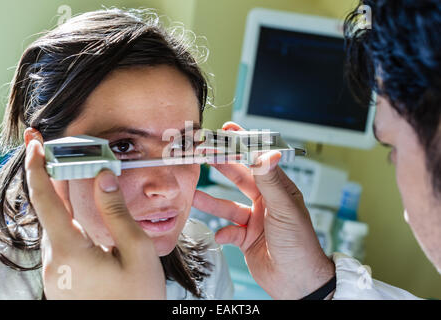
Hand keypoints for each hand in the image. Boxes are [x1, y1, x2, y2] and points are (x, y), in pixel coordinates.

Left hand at [24, 130, 164, 298]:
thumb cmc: (137, 297)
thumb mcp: (137, 251)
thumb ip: (117, 212)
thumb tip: (104, 176)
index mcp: (70, 251)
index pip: (45, 200)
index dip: (38, 167)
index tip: (35, 143)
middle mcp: (54, 261)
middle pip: (48, 210)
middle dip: (50, 179)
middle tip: (54, 151)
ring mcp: (55, 273)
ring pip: (55, 226)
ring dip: (61, 200)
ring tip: (76, 179)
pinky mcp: (61, 279)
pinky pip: (61, 241)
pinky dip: (68, 220)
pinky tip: (85, 215)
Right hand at [192, 122, 334, 298]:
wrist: (298, 282)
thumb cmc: (300, 245)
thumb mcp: (284, 209)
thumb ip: (271, 182)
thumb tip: (266, 153)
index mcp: (279, 190)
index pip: (259, 161)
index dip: (244, 145)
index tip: (228, 130)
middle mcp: (266, 202)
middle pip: (239, 178)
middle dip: (222, 166)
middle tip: (204, 154)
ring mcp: (255, 220)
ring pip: (228, 205)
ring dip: (212, 201)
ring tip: (195, 193)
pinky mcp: (246, 238)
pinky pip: (229, 231)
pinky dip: (223, 233)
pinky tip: (221, 236)